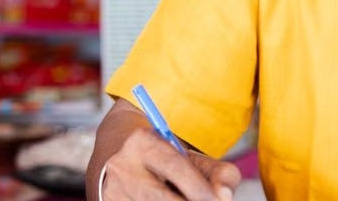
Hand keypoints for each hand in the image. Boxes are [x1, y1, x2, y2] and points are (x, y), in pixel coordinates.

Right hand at [100, 128, 240, 200]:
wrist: (116, 161)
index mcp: (142, 142)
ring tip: (179, 196)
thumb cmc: (162, 162)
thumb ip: (217, 172)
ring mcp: (112, 193)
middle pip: (161, 198)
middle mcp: (121, 168)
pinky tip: (168, 200)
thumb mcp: (189, 158)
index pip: (175, 167)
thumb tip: (225, 196)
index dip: (199, 188)